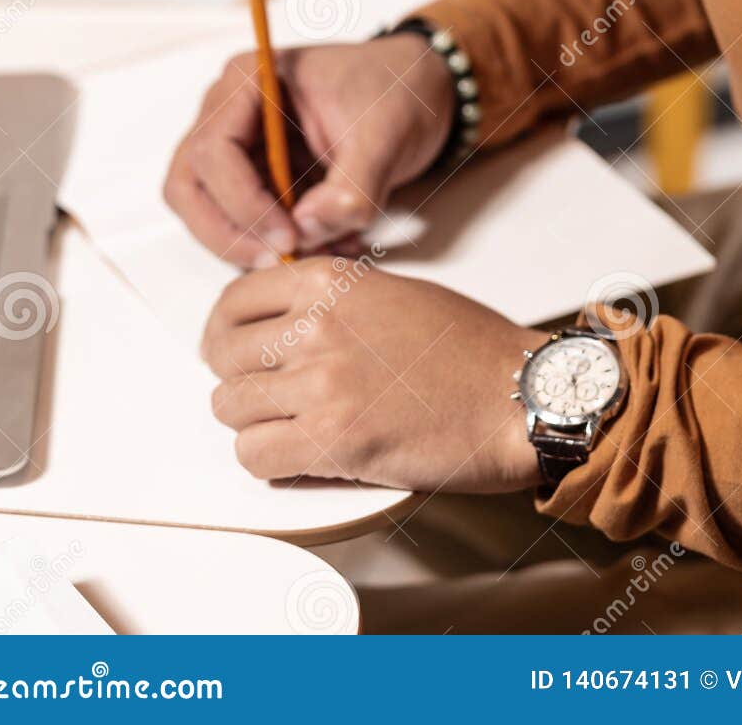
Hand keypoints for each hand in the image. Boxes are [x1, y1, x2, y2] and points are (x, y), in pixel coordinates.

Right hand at [164, 35, 455, 265]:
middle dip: (230, 233)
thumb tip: (308, 230)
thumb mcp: (387, 136)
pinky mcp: (255, 175)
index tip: (289, 236)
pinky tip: (328, 243)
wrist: (421, 91)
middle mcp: (230, 109)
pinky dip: (274, 244)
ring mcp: (238, 144)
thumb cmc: (398, 92)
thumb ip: (353, 187)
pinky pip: (242, 222)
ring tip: (318, 251)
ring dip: (250, 245)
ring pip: (207, 211)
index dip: (243, 203)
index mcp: (251, 79)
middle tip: (280, 260)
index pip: (214, 151)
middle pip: (190, 186)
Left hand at [202, 259, 546, 493]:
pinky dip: (269, 461)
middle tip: (265, 396)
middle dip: (240, 380)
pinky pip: (255, 456)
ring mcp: (321, 384)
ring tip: (290, 427)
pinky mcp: (333, 442)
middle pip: (224, 358)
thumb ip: (331, 300)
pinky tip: (299, 455)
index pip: (233, 302)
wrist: (517, 393)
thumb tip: (279, 321)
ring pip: (231, 408)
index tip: (232, 350)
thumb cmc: (468, 346)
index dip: (225, 332)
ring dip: (255, 423)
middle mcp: (317, 326)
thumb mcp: (391, 292)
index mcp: (329, 282)